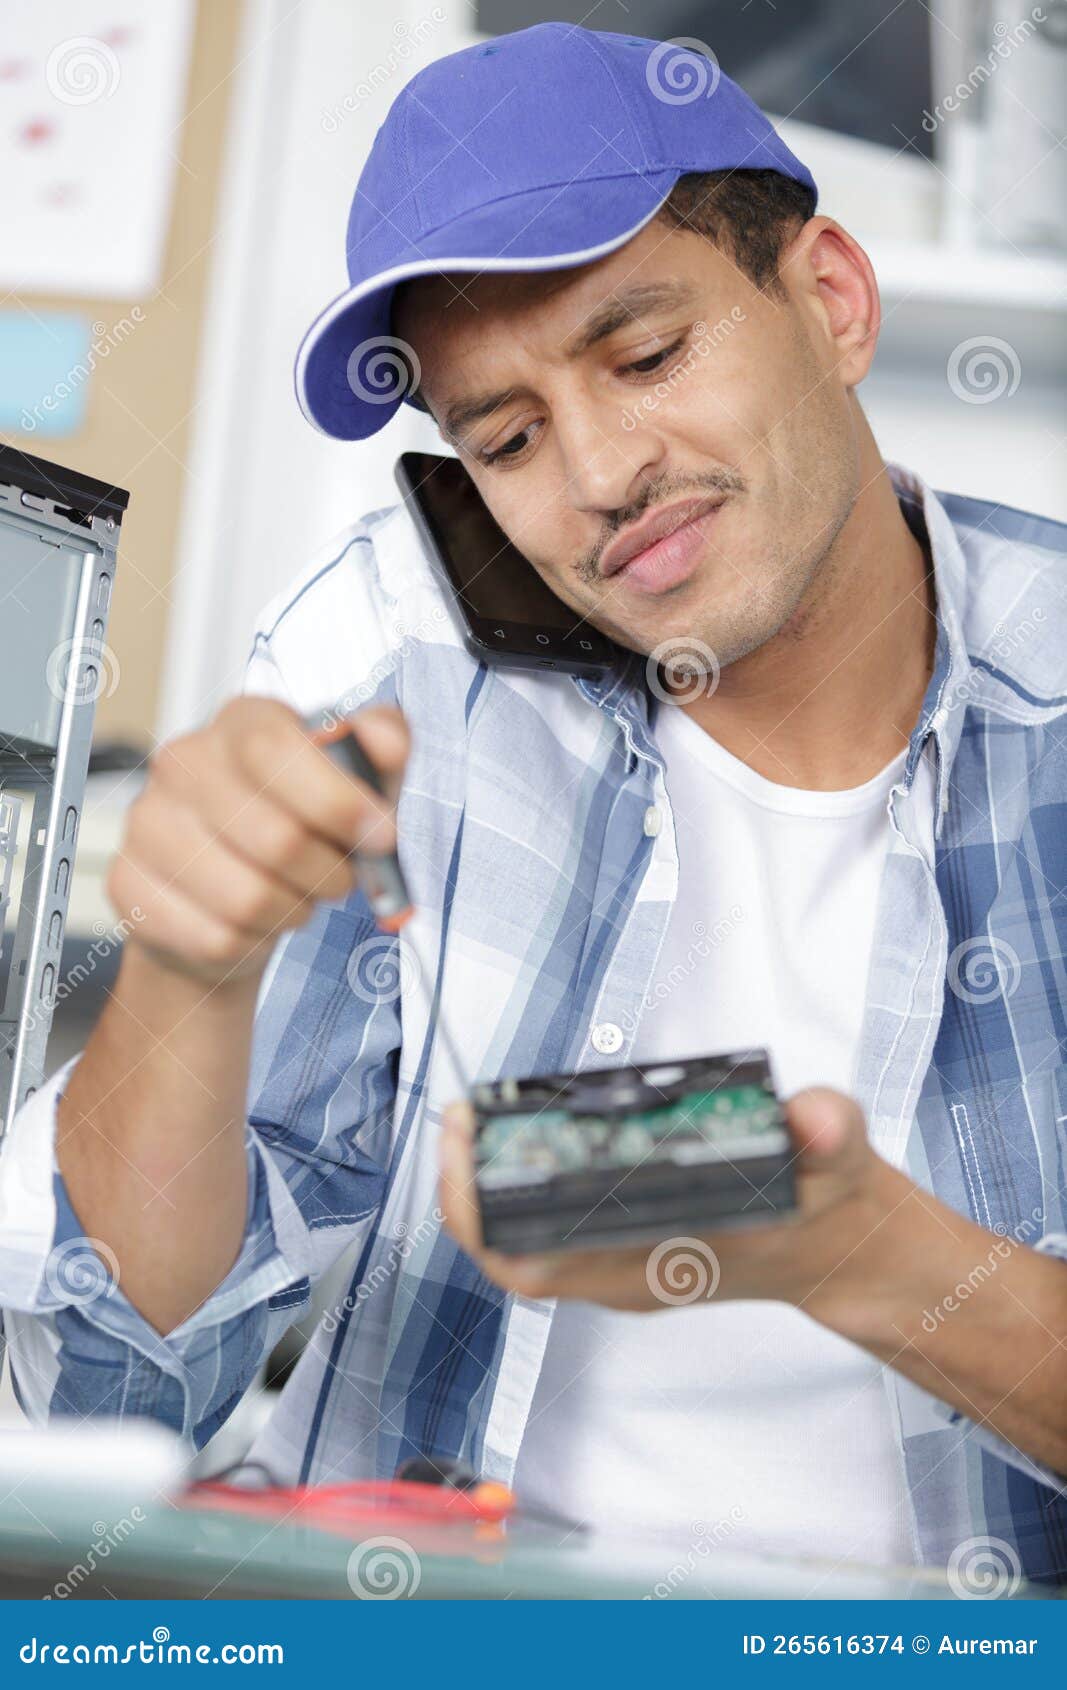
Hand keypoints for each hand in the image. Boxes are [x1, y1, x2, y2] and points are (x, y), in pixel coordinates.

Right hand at [107, 698, 410, 987]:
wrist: (230, 892)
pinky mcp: (129, 884)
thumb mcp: (359, 779)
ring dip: (294, 910)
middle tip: (340, 879)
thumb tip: (387, 744)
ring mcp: (147, 822)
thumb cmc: (302, 826)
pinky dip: (253, 943)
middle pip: (275, 836)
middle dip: (330, 872)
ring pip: (248, 897)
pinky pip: (215, 937)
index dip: (337, 800)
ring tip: (295, 897)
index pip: (275, 750)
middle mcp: (184, 762)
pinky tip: (253, 923)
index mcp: (242, 722)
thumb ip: (382, 747)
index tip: (382, 836)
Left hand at [439, 1086, 897, 1313]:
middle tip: (458, 1119)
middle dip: (469, 1192)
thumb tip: (813, 1120)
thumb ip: (829, 1132)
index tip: (464, 1156)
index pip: (544, 1266)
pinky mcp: (625, 1246)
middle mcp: (630, 1273)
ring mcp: (622, 1265)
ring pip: (524, 1244)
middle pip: (515, 1254)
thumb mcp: (839, 1158)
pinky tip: (511, 1138)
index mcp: (666, 1264)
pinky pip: (546, 1229)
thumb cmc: (830, 1209)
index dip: (487, 1218)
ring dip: (486, 1189)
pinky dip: (518, 1188)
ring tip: (471, 1122)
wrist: (843, 1249)